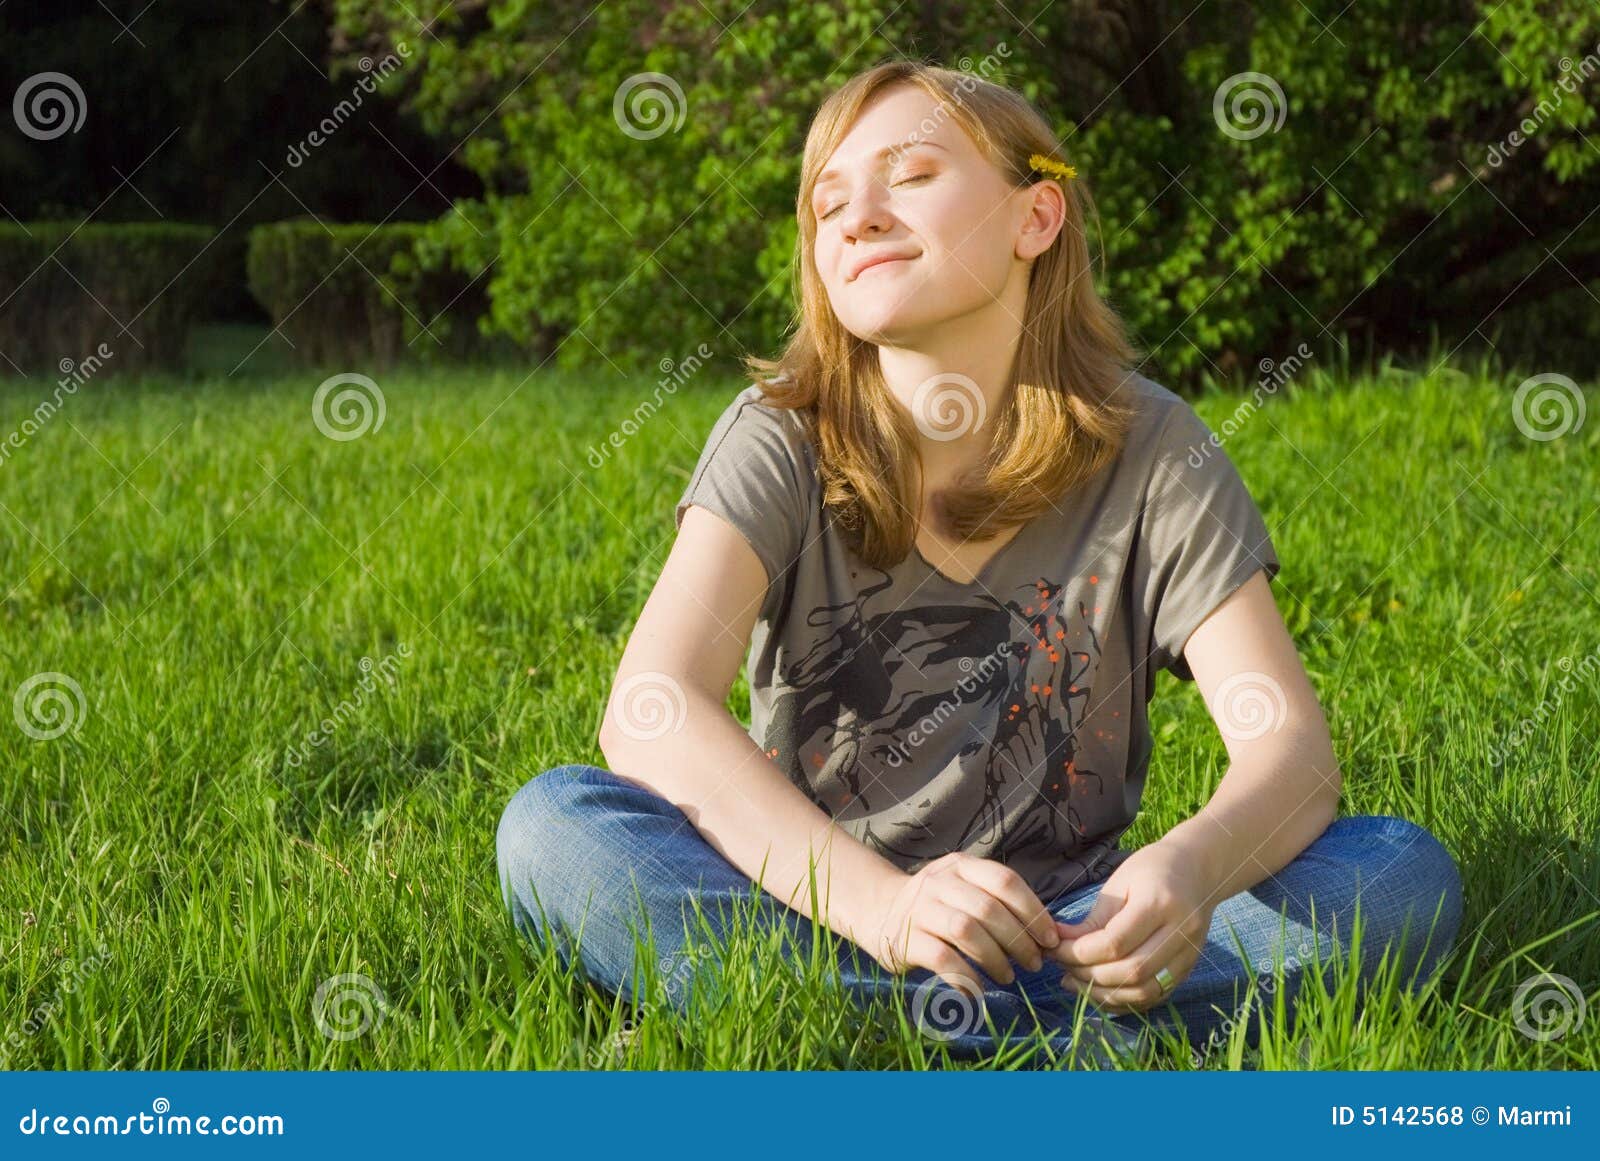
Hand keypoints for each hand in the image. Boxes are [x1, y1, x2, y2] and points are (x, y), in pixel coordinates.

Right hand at [865, 851, 1062, 996]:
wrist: (879, 911)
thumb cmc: (937, 907)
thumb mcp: (963, 891)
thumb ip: (997, 903)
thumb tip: (1048, 935)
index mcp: (960, 866)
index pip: (1005, 881)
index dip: (1034, 911)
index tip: (1050, 939)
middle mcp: (939, 882)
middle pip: (988, 909)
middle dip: (1019, 940)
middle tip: (1034, 964)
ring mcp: (920, 909)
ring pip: (966, 931)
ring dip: (995, 958)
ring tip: (1009, 976)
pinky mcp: (906, 939)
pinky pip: (942, 959)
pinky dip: (965, 978)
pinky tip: (978, 992)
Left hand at [1049, 838, 1215, 1013]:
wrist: (1197, 870)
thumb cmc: (1151, 870)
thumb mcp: (1119, 883)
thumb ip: (1094, 919)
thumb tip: (1059, 945)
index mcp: (1160, 903)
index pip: (1114, 942)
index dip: (1078, 952)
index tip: (1054, 948)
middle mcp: (1181, 932)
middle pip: (1130, 971)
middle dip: (1088, 974)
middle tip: (1061, 966)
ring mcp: (1189, 955)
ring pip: (1143, 991)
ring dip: (1103, 993)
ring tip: (1073, 981)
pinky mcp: (1188, 970)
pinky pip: (1153, 997)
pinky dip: (1122, 1000)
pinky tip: (1097, 991)